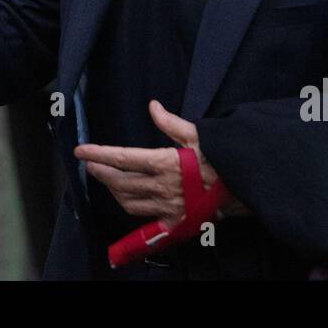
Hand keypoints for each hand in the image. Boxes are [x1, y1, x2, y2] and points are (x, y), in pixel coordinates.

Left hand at [75, 100, 242, 223]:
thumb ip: (171, 122)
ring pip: (128, 201)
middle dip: (101, 171)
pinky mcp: (175, 220)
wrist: (246, 185)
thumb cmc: (223, 158)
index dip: (99, 153)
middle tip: (90, 162)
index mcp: (165, 163)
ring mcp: (167, 207)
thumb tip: (153, 107)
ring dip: (112, 189)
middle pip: (120, 181)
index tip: (81, 150)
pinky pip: (145, 218)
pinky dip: (131, 208)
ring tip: (105, 177)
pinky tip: (125, 199)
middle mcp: (162, 187)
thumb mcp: (199, 134)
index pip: (123, 158)